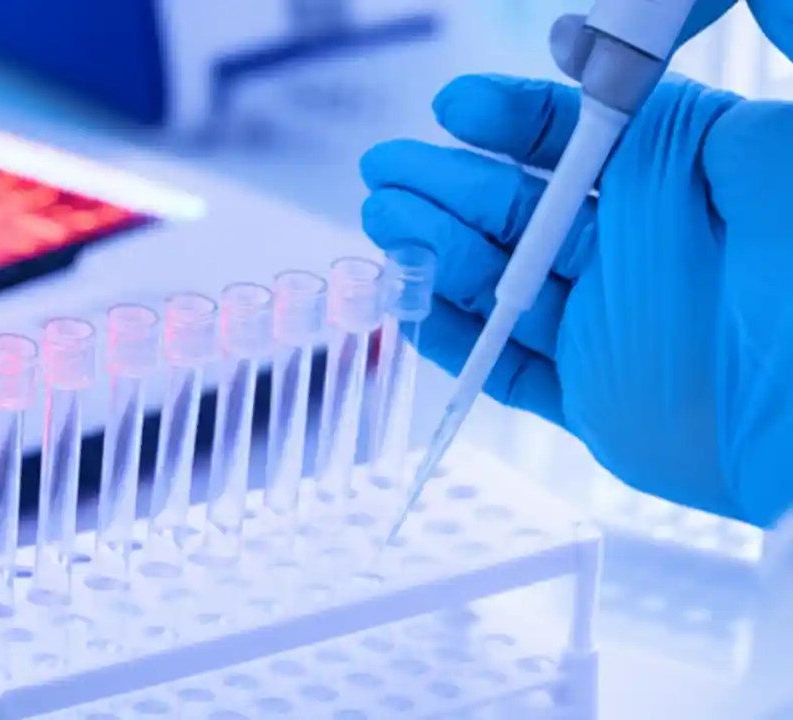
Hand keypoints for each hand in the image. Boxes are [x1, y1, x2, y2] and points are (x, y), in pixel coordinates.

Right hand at [360, 72, 792, 525]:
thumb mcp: (756, 150)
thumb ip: (661, 95)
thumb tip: (570, 37)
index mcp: (671, 186)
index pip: (571, 140)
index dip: (508, 120)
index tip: (455, 107)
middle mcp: (633, 252)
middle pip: (517, 212)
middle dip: (444, 187)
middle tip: (385, 173)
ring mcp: (608, 325)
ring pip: (499, 286)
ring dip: (434, 253)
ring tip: (386, 227)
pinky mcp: (594, 400)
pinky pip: (509, 370)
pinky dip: (454, 344)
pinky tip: (410, 309)